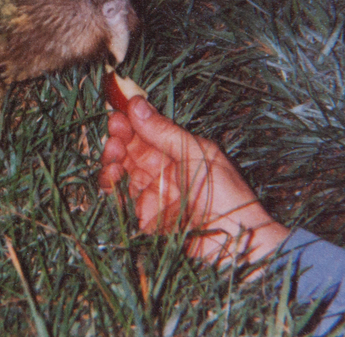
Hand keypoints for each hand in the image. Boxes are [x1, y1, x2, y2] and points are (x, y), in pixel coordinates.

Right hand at [99, 96, 288, 265]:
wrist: (233, 239)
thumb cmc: (225, 192)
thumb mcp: (197, 153)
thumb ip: (164, 131)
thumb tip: (136, 105)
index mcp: (179, 153)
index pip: (149, 133)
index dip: (132, 122)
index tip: (120, 111)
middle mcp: (163, 172)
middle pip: (131, 150)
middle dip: (119, 136)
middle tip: (114, 128)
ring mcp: (152, 195)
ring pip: (122, 171)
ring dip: (112, 157)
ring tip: (113, 150)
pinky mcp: (143, 218)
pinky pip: (119, 198)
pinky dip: (111, 184)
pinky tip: (113, 172)